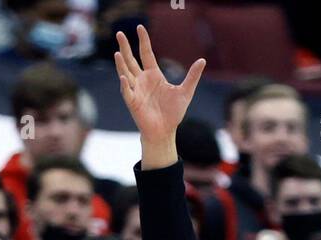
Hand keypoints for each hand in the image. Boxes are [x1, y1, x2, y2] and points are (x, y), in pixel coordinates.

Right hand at [115, 25, 205, 165]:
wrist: (165, 132)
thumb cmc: (173, 113)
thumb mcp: (185, 92)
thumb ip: (192, 76)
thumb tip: (203, 60)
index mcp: (153, 75)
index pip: (146, 53)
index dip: (143, 40)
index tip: (139, 27)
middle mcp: (142, 80)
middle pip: (131, 60)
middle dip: (125, 47)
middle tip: (119, 33)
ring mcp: (136, 90)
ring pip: (126, 73)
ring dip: (121, 64)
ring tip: (117, 53)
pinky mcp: (133, 102)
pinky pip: (127, 92)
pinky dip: (124, 85)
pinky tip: (123, 77)